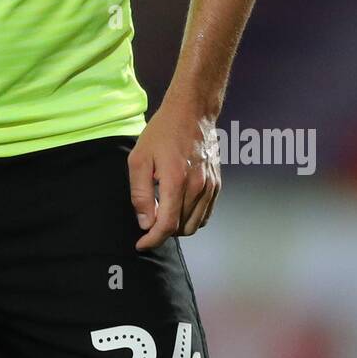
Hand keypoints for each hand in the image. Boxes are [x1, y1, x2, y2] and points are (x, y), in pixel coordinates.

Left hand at [127, 101, 220, 252]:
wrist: (192, 112)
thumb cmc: (162, 132)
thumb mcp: (139, 159)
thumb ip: (141, 194)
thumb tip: (145, 222)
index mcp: (176, 181)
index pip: (167, 225)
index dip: (152, 240)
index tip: (141, 245)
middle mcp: (197, 187)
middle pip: (181, 228)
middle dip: (163, 231)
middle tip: (149, 220)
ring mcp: (210, 186)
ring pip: (195, 225)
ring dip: (178, 227)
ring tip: (163, 213)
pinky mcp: (217, 184)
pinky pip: (206, 214)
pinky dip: (192, 218)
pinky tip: (179, 208)